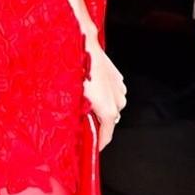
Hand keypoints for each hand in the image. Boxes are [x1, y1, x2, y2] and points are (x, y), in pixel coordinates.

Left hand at [84, 36, 126, 150]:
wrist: (84, 45)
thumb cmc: (79, 70)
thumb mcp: (74, 98)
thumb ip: (80, 117)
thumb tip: (79, 127)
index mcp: (108, 110)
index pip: (106, 136)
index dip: (98, 145)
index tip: (93, 149)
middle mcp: (118, 101)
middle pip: (109, 122)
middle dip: (98, 124)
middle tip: (83, 122)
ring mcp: (120, 90)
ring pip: (112, 107)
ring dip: (101, 108)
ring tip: (86, 103)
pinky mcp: (118, 80)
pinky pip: (113, 95)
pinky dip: (105, 96)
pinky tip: (93, 90)